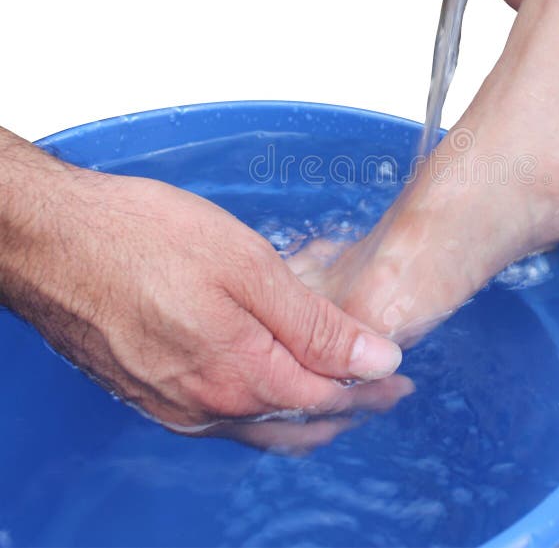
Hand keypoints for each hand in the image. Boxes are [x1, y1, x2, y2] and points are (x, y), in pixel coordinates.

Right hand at [1, 165, 403, 429]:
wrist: (53, 241)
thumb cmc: (144, 239)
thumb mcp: (247, 267)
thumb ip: (314, 324)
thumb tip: (375, 360)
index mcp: (240, 374)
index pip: (328, 396)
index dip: (370, 388)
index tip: (400, 381)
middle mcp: (206, 406)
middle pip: (296, 420)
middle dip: (347, 408)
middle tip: (382, 392)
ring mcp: (173, 405)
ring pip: (258, 425)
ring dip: (305, 413)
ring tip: (338, 396)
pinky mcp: (149, 393)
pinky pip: (221, 418)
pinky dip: (261, 409)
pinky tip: (268, 387)